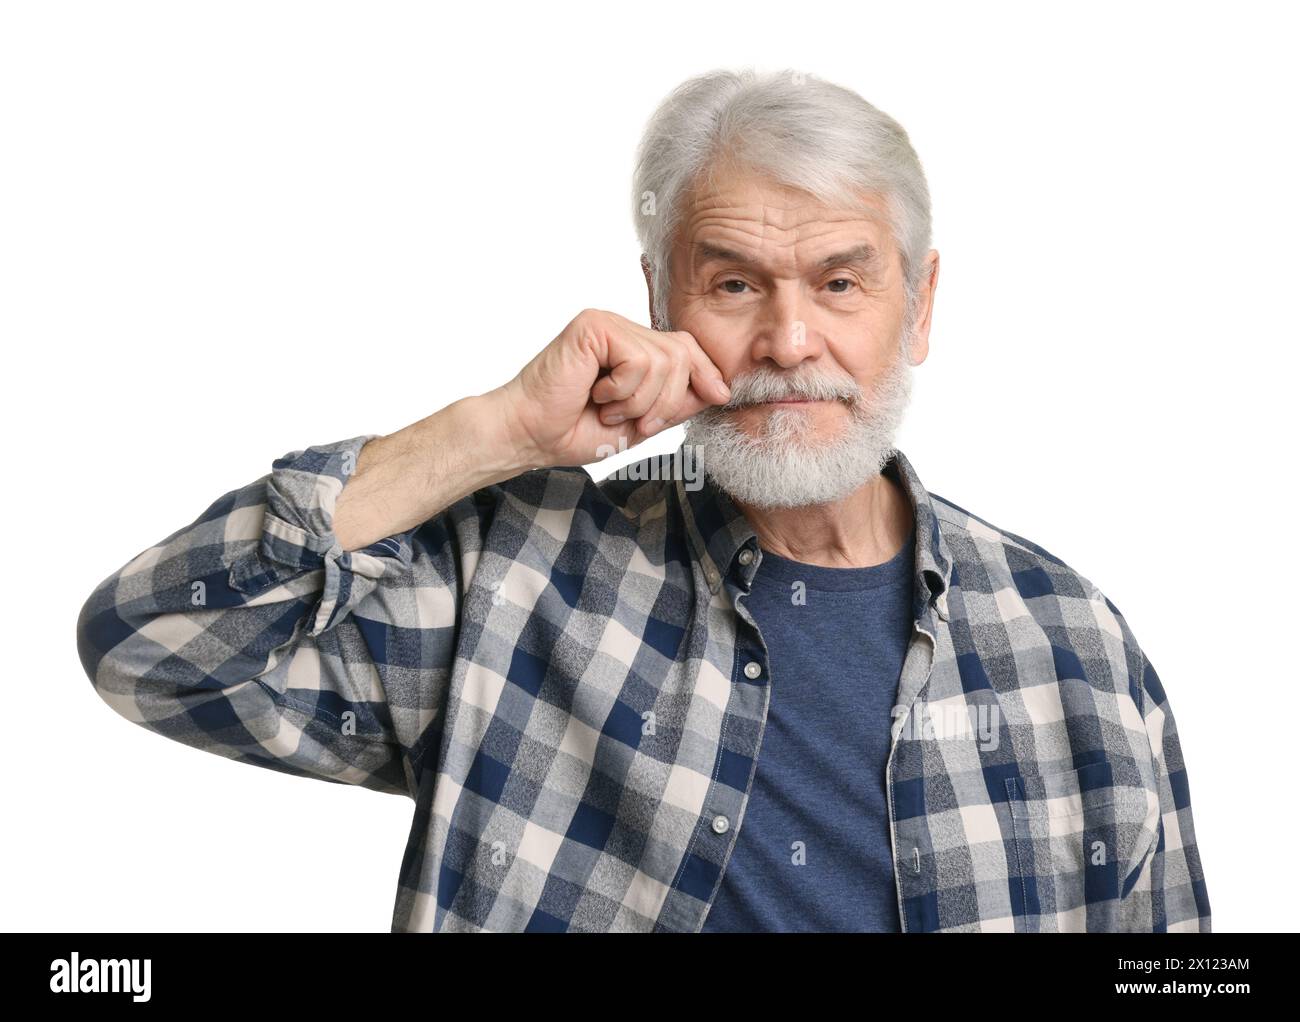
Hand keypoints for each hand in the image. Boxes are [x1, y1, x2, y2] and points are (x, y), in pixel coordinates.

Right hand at [493, 308, 730, 468]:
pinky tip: (597, 395)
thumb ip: (674, 403)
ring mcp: (607, 324)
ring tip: (609, 411)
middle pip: (682, 352)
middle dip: (669, 400)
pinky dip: (623, 390)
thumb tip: (718, 388)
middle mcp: (621, 329)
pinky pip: (639, 359)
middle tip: (639, 425)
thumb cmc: (573, 430)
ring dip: (641, 401)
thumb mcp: (639, 422)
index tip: (721, 396)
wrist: (531, 435)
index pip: (686, 347)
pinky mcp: (594, 327)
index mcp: (631, 347)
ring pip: (664, 360)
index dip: (707, 372)